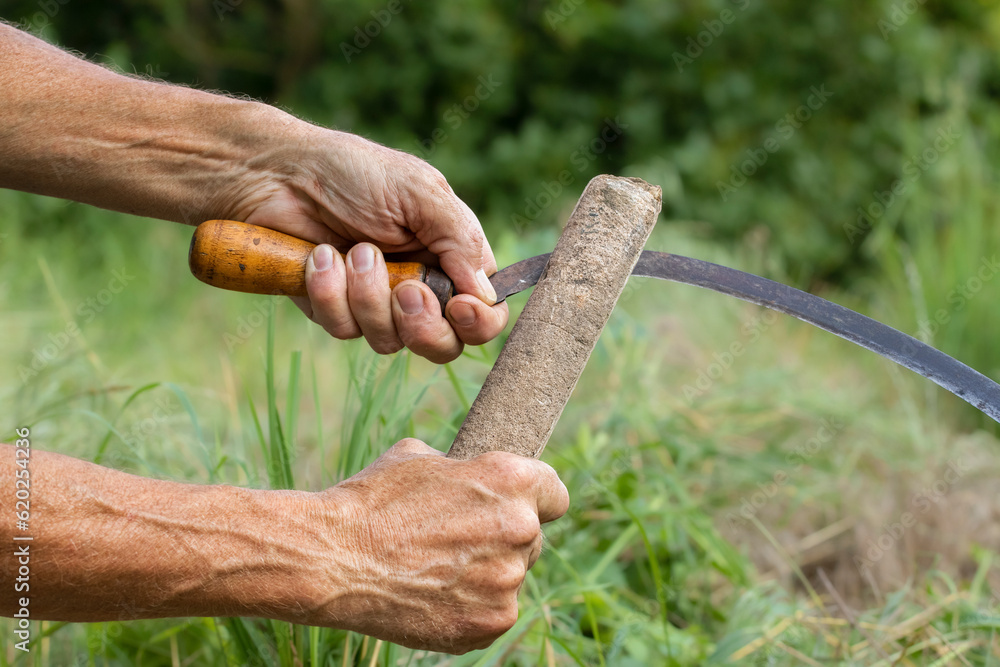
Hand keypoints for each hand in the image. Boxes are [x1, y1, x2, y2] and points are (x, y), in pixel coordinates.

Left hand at [218, 124, 508, 362]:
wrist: (276, 173)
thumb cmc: (351, 171)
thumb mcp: (418, 192)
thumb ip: (460, 240)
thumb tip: (486, 294)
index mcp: (452, 255)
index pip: (485, 311)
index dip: (479, 322)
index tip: (458, 306)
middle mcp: (420, 285)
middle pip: (444, 344)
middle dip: (422, 324)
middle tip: (404, 291)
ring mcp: (377, 303)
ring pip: (389, 340)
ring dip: (367, 295)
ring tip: (350, 250)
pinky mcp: (337, 311)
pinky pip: (344, 330)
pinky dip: (330, 293)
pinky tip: (318, 256)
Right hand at [300, 439, 568, 653]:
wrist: (333, 559)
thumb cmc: (371, 500)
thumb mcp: (419, 458)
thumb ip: (463, 470)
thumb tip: (470, 475)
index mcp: (511, 479)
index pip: (555, 492)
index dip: (534, 499)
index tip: (518, 508)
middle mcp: (520, 527)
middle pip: (532, 537)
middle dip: (503, 538)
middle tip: (457, 541)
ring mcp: (509, 579)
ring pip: (511, 576)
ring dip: (486, 573)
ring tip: (435, 569)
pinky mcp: (493, 621)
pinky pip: (495, 611)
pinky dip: (472, 607)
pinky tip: (434, 595)